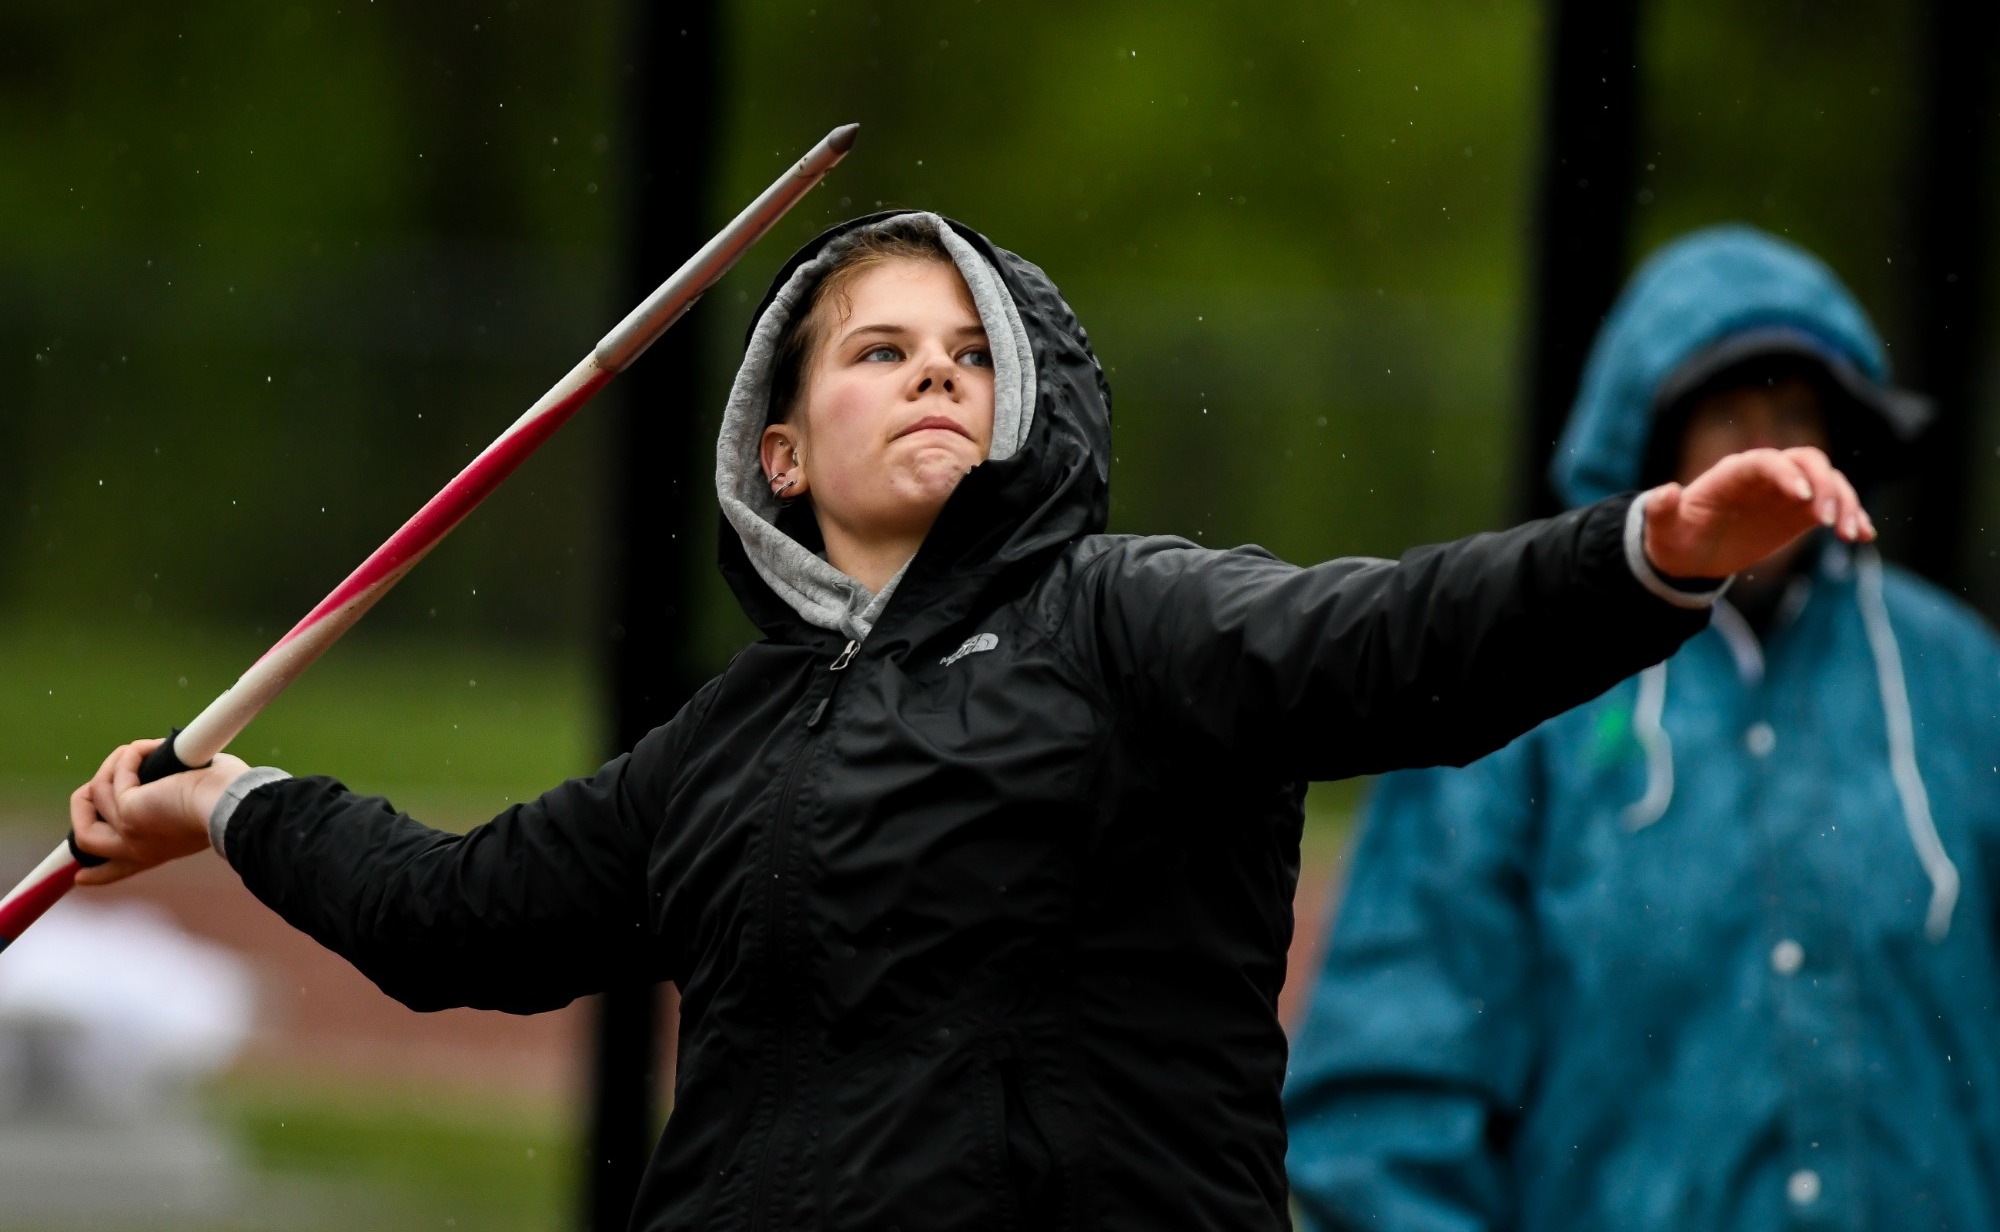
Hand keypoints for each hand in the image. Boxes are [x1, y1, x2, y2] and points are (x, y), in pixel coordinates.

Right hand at [69, 739, 249, 885]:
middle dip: (81, 807)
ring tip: (140, 751)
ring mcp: (127, 832)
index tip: (79, 877)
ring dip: (113, 765)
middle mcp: (138, 849)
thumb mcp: (191, 808)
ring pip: (92, 796)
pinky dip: (128, 757)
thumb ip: (168, 801)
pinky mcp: (127, 811)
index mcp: (155, 852)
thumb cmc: (226, 799)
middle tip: (96, 781)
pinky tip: (149, 749)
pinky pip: (112, 778)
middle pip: (85, 840)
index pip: (116, 870)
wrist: (232, 805)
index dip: (95, 874)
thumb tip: (161, 775)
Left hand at [1642, 446, 1872, 579]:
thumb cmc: (1674, 536)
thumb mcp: (1662, 528)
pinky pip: (1836, 507)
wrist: (1690, 553)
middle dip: (1826, 486)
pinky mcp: (1801, 512)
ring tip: (1851, 535)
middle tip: (1829, 522)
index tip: (1804, 499)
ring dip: (1847, 504)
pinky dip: (1853, 517)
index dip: (1788, 474)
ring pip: (1830, 483)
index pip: (1768, 461)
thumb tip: (1665, 491)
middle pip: (1808, 462)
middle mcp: (1766, 475)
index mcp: (1734, 472)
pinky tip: (1864, 536)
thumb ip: (1660, 509)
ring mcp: (1788, 492)